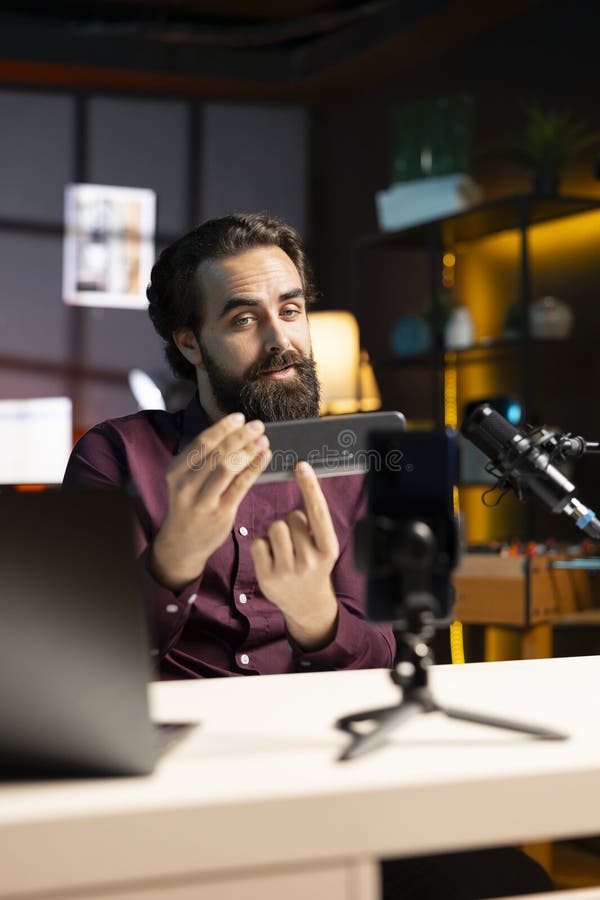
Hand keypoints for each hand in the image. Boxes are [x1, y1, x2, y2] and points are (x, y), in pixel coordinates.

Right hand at [150, 413, 270, 590]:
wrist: (182, 543)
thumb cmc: (189, 504)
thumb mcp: (185, 480)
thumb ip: (202, 459)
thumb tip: (232, 431)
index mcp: (175, 471)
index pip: (202, 443)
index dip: (223, 427)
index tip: (240, 417)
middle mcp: (186, 485)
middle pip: (217, 453)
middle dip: (240, 436)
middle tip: (258, 425)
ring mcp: (203, 501)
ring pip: (228, 468)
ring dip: (249, 450)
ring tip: (263, 440)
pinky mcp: (221, 513)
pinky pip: (241, 486)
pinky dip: (254, 468)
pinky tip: (264, 457)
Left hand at [251, 461, 339, 650]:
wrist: (307, 603)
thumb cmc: (314, 565)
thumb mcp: (324, 546)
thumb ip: (316, 521)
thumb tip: (304, 481)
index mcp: (328, 548)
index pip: (318, 511)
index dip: (310, 487)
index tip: (301, 465)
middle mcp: (310, 560)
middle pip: (290, 517)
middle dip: (292, 523)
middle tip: (297, 542)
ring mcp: (288, 570)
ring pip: (274, 527)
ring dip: (276, 532)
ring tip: (284, 549)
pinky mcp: (268, 577)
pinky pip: (258, 543)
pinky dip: (263, 546)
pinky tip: (272, 558)